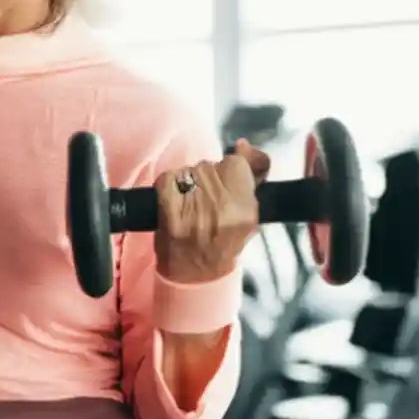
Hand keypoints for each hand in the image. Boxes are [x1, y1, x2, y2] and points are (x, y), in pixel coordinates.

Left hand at [154, 139, 270, 283]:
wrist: (193, 274)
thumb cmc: (224, 245)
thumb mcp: (249, 217)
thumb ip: (252, 179)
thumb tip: (242, 144)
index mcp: (244, 209)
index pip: (236, 162)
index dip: (234, 165)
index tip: (231, 175)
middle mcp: (220, 204)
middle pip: (211, 164)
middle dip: (210, 176)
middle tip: (207, 200)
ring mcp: (192, 204)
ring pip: (191, 169)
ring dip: (190, 181)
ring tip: (191, 205)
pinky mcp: (166, 203)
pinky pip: (170, 176)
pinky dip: (170, 185)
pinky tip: (175, 203)